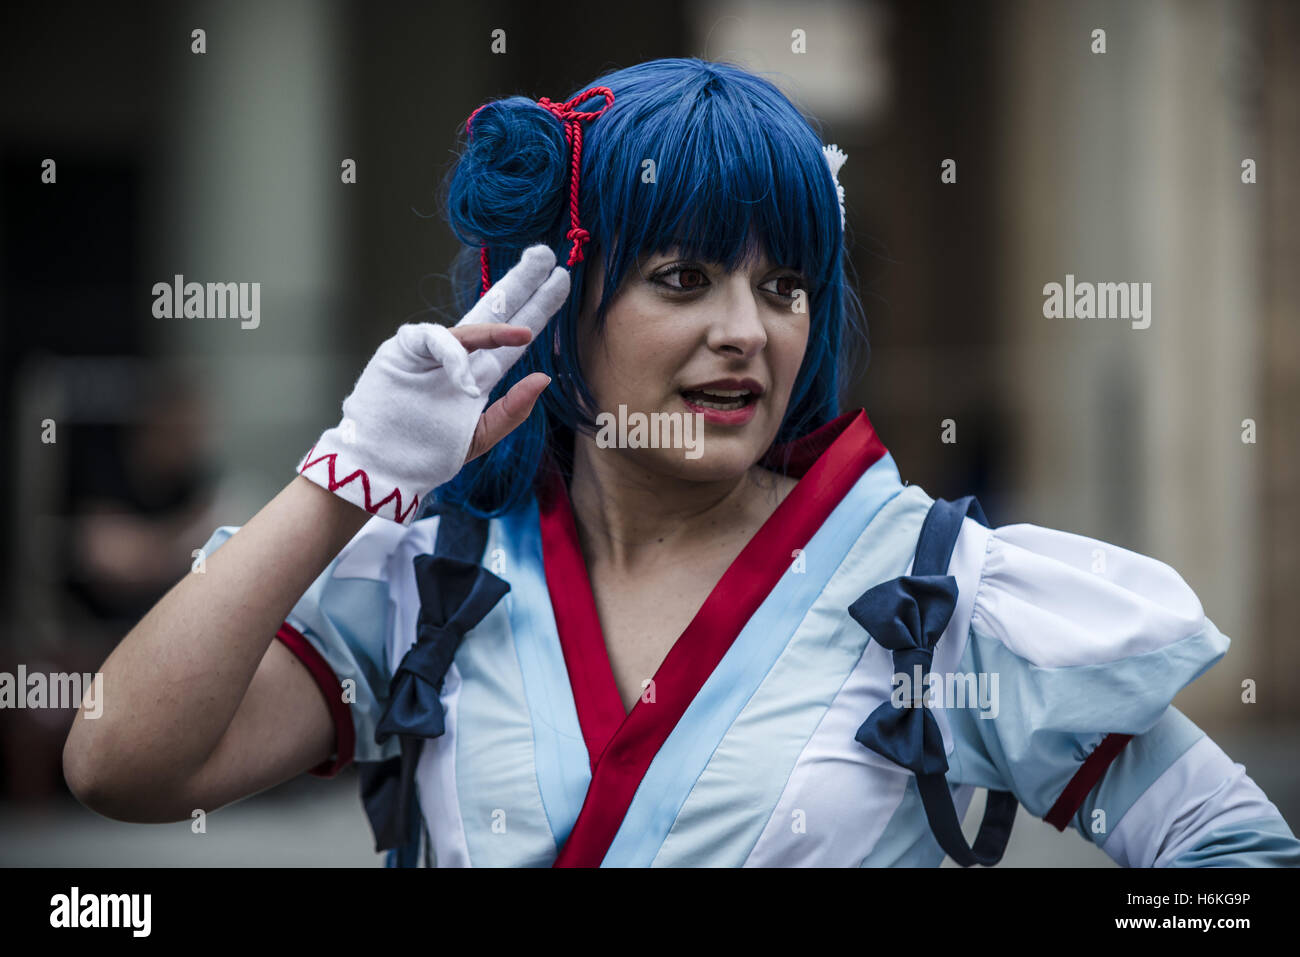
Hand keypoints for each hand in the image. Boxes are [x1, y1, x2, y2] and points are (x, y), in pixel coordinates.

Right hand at [296, 244, 569, 523]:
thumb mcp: (480, 436)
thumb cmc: (427, 453)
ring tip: (526, 332)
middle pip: (495, 311)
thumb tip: (544, 378)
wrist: (383, 467)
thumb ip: (512, 411)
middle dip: (521, 282)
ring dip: (499, 321)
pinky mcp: (404, 349)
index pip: (514, 334)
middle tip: (545, 254)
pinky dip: (453, 355)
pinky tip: (466, 380)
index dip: (537, 308)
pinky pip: (435, 339)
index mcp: (478, 373)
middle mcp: (458, 355)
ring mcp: (430, 350)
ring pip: (469, 323)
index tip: (561, 280)